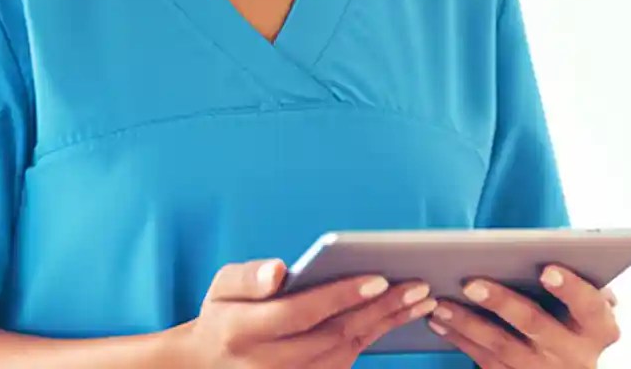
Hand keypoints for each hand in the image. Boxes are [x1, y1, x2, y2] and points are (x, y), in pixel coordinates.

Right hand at [177, 258, 438, 367]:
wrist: (211, 367)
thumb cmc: (223, 315)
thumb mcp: (222, 286)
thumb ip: (248, 278)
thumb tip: (278, 271)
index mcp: (244, 331)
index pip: (299, 313)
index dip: (339, 296)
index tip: (378, 277)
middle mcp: (268, 363)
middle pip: (333, 336)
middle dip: (380, 310)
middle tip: (418, 286)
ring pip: (346, 353)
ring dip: (387, 325)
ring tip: (420, 299)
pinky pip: (346, 363)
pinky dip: (375, 339)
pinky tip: (398, 317)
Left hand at [425, 266, 619, 367]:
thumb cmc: (573, 324)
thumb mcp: (587, 310)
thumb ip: (579, 285)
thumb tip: (557, 253)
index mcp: (599, 329)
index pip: (590, 306)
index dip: (570, 288)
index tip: (547, 269)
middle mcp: (574, 355)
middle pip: (534, 324)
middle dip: (501, 303)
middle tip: (471, 283)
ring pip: (500, 345)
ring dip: (467, 322)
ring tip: (441, 301)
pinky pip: (484, 360)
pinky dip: (459, 338)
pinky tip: (439, 320)